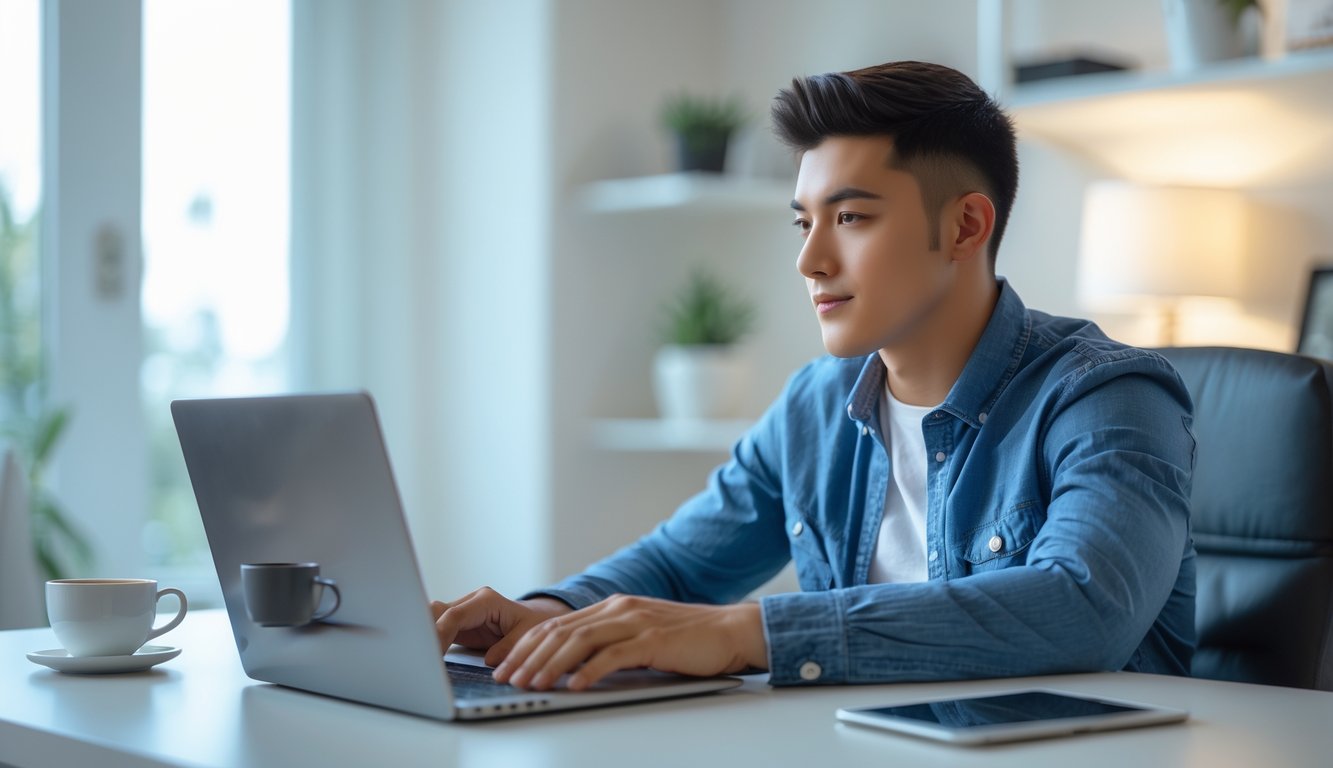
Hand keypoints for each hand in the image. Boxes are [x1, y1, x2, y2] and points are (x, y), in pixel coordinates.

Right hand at [430, 587, 570, 665]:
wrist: (537, 619)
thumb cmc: (536, 624)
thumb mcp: (528, 636)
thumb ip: (510, 647)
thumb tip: (489, 661)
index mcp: (487, 600)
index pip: (455, 614)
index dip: (439, 632)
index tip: (430, 652)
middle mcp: (471, 601)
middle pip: (437, 612)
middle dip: (424, 632)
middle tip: (416, 658)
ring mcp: (463, 611)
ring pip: (431, 617)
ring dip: (423, 635)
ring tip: (416, 658)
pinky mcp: (458, 624)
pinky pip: (437, 628)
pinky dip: (429, 640)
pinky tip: (424, 656)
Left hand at [492, 594, 767, 690]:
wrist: (731, 631)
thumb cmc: (688, 640)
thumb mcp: (639, 636)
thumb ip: (609, 644)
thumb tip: (571, 668)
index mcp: (612, 607)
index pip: (556, 624)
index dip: (523, 643)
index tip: (501, 662)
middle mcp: (619, 609)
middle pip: (560, 631)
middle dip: (526, 655)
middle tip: (504, 677)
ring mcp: (636, 622)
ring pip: (579, 641)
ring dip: (550, 665)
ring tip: (530, 685)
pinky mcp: (654, 640)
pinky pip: (614, 656)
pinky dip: (590, 671)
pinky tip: (574, 687)